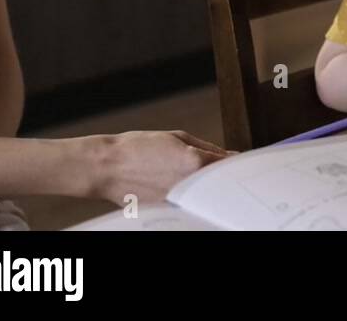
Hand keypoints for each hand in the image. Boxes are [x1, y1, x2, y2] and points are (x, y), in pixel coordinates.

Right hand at [92, 130, 228, 204]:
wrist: (106, 167)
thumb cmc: (137, 148)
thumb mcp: (177, 137)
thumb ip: (206, 147)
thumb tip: (226, 155)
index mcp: (195, 162)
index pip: (229, 165)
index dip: (237, 162)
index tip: (240, 162)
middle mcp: (190, 184)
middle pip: (220, 183)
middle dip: (225, 177)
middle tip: (222, 171)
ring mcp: (179, 199)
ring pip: (205, 195)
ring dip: (209, 188)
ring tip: (198, 178)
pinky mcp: (168, 209)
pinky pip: (189, 203)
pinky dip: (192, 196)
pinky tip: (186, 188)